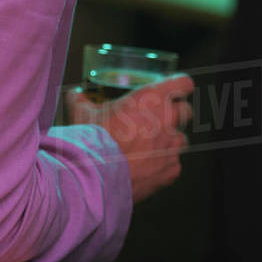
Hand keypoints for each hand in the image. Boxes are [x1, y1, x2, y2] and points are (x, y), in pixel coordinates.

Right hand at [66, 74, 194, 202]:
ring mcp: (171, 146)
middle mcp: (167, 119)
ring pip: (181, 139)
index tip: (174, 90)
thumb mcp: (82, 113)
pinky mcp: (171, 170)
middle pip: (186, 110)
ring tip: (149, 148)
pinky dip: (163, 165)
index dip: (179, 86)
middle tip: (158, 120)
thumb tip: (75, 95)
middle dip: (175, 114)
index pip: (183, 83)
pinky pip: (173, 164)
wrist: (95, 177)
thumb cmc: (92, 140)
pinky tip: (146, 168)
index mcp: (151, 98)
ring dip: (169, 141)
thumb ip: (81, 100)